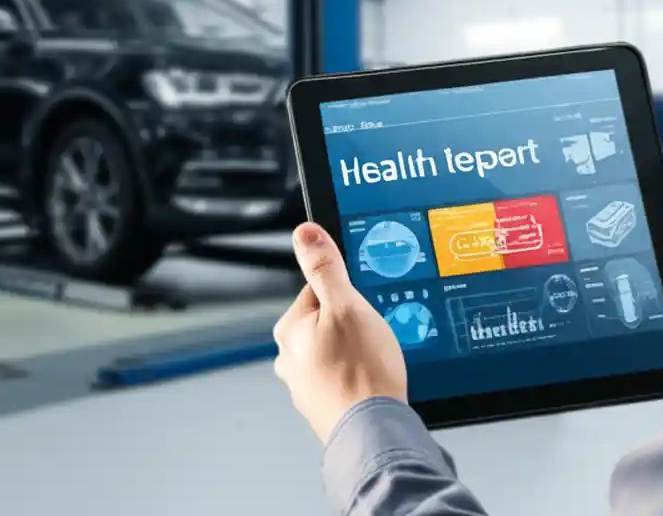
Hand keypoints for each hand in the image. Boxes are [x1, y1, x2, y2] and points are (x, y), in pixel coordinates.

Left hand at [273, 223, 407, 443]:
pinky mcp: (322, 405)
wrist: (374, 430)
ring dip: (355, 353)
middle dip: (352, 325)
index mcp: (289, 329)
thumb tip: (305, 233)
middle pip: (327, 321)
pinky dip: (356, 377)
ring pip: (335, 351)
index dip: (349, 295)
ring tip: (374, 362)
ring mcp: (304, 384)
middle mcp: (289, 358)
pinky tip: (371, 382)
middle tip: (372, 337)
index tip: (364, 307)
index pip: (319, 290)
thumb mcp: (347, 305)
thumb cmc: (361, 371)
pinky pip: (342, 378)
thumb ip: (324, 267)